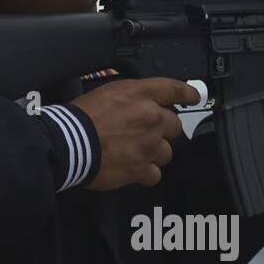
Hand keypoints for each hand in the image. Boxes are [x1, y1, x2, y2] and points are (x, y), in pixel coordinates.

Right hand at [69, 78, 194, 190]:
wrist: (69, 143)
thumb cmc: (80, 119)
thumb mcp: (107, 93)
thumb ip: (131, 98)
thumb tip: (139, 105)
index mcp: (140, 95)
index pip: (174, 89)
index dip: (187, 93)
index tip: (194, 96)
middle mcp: (150, 118)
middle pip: (175, 126)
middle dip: (164, 130)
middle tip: (146, 133)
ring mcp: (148, 145)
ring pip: (166, 152)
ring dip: (155, 153)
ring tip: (135, 153)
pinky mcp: (141, 168)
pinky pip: (155, 174)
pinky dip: (146, 174)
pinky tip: (134, 170)